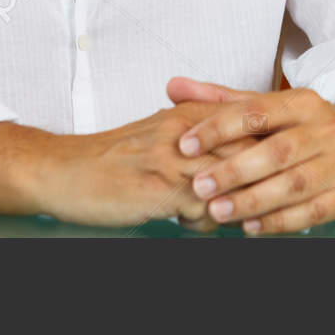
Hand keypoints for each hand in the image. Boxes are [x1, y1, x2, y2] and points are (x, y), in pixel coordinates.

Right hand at [23, 101, 257, 227]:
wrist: (63, 170)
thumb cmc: (115, 158)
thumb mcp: (162, 131)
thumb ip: (201, 136)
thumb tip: (241, 152)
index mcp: (190, 112)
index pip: (251, 124)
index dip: (268, 150)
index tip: (271, 170)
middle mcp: (187, 131)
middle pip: (249, 152)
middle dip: (256, 180)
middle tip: (249, 199)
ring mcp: (174, 159)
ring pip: (232, 182)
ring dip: (231, 204)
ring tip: (216, 213)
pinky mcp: (161, 189)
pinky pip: (206, 209)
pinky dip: (205, 221)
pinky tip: (186, 220)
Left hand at [165, 77, 334, 233]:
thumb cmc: (308, 125)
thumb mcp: (273, 105)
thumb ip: (222, 99)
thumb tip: (173, 86)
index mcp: (302, 102)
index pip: (257, 112)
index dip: (220, 128)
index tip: (186, 143)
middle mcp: (323, 130)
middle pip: (276, 151)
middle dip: (235, 170)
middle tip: (199, 185)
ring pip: (293, 185)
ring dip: (253, 200)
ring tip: (218, 211)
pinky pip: (311, 212)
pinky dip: (279, 221)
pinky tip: (251, 227)